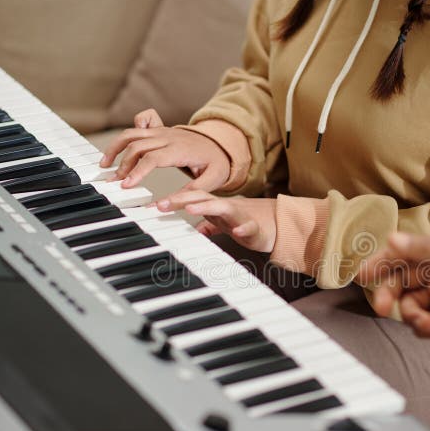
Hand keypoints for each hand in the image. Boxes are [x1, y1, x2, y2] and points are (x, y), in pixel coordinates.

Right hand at [100, 108, 230, 191]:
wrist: (223, 143)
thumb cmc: (217, 163)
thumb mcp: (213, 181)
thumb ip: (190, 193)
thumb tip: (164, 206)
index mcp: (180, 149)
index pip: (153, 158)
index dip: (137, 171)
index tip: (126, 185)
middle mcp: (168, 137)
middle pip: (137, 146)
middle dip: (122, 165)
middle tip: (114, 183)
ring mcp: (162, 131)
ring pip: (132, 133)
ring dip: (116, 147)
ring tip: (105, 165)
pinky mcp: (159, 129)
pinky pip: (140, 123)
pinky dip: (129, 132)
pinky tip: (121, 147)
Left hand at [162, 191, 277, 252]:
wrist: (279, 224)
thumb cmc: (249, 222)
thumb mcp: (223, 223)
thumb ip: (208, 225)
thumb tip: (193, 229)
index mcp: (215, 206)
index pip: (189, 199)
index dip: (170, 202)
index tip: (150, 208)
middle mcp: (225, 207)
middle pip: (200, 198)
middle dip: (180, 200)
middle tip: (160, 205)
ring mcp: (240, 216)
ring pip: (222, 207)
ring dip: (205, 207)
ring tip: (189, 208)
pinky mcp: (255, 228)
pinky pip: (249, 227)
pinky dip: (243, 229)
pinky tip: (236, 232)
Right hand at [360, 232, 429, 350]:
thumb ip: (427, 249)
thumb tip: (392, 238)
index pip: (403, 251)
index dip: (380, 261)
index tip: (362, 275)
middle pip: (400, 280)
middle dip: (389, 294)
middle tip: (383, 308)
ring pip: (409, 304)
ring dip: (412, 316)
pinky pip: (422, 322)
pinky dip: (425, 328)